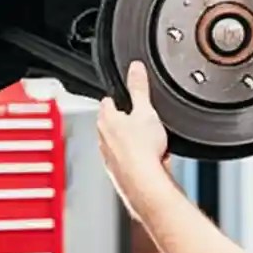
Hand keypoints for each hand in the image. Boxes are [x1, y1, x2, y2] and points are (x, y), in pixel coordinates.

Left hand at [97, 61, 170, 219]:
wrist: (145, 185)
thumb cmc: (142, 151)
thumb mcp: (146, 111)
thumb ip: (139, 87)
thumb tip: (135, 68)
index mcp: (106, 119)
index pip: (108, 101)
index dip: (119, 97)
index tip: (126, 96)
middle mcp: (102, 138)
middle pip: (112, 122)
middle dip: (125, 120)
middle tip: (142, 120)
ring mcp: (108, 157)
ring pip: (118, 143)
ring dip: (130, 141)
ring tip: (150, 143)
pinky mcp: (117, 173)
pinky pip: (126, 160)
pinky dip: (135, 158)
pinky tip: (150, 160)